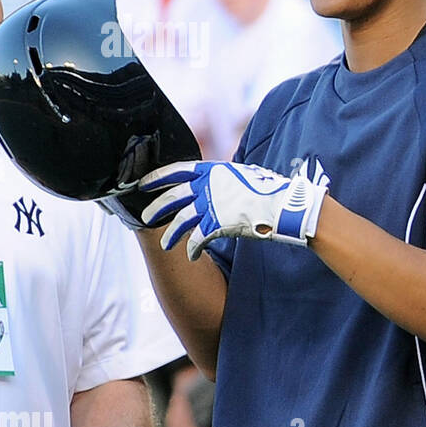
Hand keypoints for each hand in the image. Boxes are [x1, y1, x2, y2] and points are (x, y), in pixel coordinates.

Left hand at [139, 159, 329, 261]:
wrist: (282, 205)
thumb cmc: (269, 190)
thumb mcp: (244, 174)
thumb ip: (225, 177)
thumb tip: (218, 179)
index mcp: (212, 170)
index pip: (177, 170)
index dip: (157, 177)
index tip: (143, 184)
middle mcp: (207, 186)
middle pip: (173, 197)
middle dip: (156, 208)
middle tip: (145, 217)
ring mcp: (211, 205)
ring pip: (181, 221)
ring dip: (170, 234)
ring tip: (165, 244)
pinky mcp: (217, 224)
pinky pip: (197, 239)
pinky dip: (192, 249)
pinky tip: (191, 256)